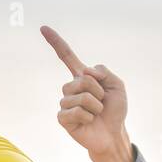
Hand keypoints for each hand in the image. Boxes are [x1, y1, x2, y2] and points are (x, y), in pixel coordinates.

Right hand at [40, 25, 130, 161]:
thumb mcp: (118, 86)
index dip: (55, 42)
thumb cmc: (115, 110)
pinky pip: (75, 111)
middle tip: (102, 102)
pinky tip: (88, 122)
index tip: (43, 27)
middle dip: (99, 91)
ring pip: (81, 96)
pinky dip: (87, 117)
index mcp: (82, 77)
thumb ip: (104, 72)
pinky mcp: (62, 118)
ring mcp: (65, 103)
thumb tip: (85, 72)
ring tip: (96, 113)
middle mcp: (71, 88)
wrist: (113, 134)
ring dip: (95, 106)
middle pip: (82, 79)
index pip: (66, 56)